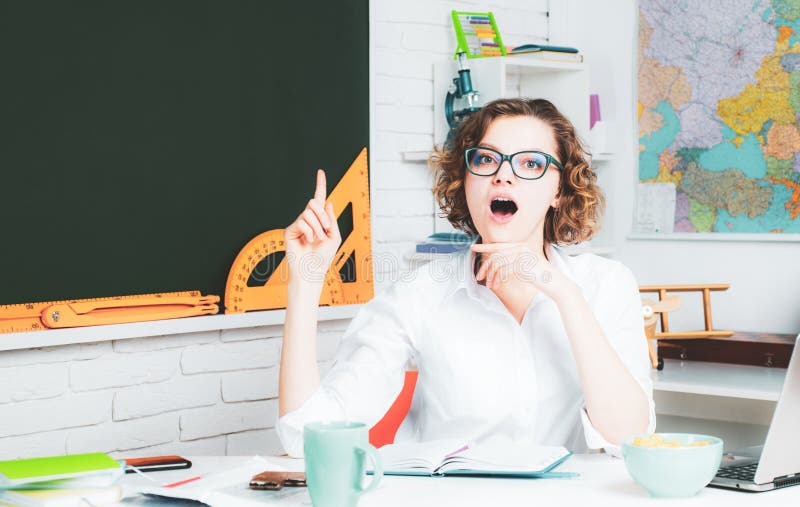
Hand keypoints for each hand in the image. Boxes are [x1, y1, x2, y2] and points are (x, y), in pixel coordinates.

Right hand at [285, 169, 341, 284]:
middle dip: (323, 216)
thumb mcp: (335, 236)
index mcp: (319, 220)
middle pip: (314, 203)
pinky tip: (307, 241)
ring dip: (317, 227)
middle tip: (325, 229)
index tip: (320, 172)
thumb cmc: (323, 257)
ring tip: (316, 239)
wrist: (311, 271)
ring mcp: (298, 225)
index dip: (320, 185)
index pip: (319, 199)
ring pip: (308, 212)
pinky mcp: (290, 230)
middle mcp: (308, 220)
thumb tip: (327, 202)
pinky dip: (309, 232)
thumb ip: (332, 219)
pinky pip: (302, 222)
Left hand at [470, 242, 575, 301]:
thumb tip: (496, 265)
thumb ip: (513, 262)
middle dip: (484, 266)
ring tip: (489, 285)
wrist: (555, 283)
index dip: (484, 246)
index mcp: (521, 246)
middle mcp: (521, 248)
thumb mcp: (525, 266)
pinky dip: (498, 279)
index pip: (499, 245)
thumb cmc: (540, 276)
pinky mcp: (523, 265)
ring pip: (498, 263)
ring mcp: (522, 256)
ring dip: (491, 276)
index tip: (472, 248)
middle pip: (495, 254)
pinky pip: (504, 271)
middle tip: (478, 277)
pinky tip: (497, 286)